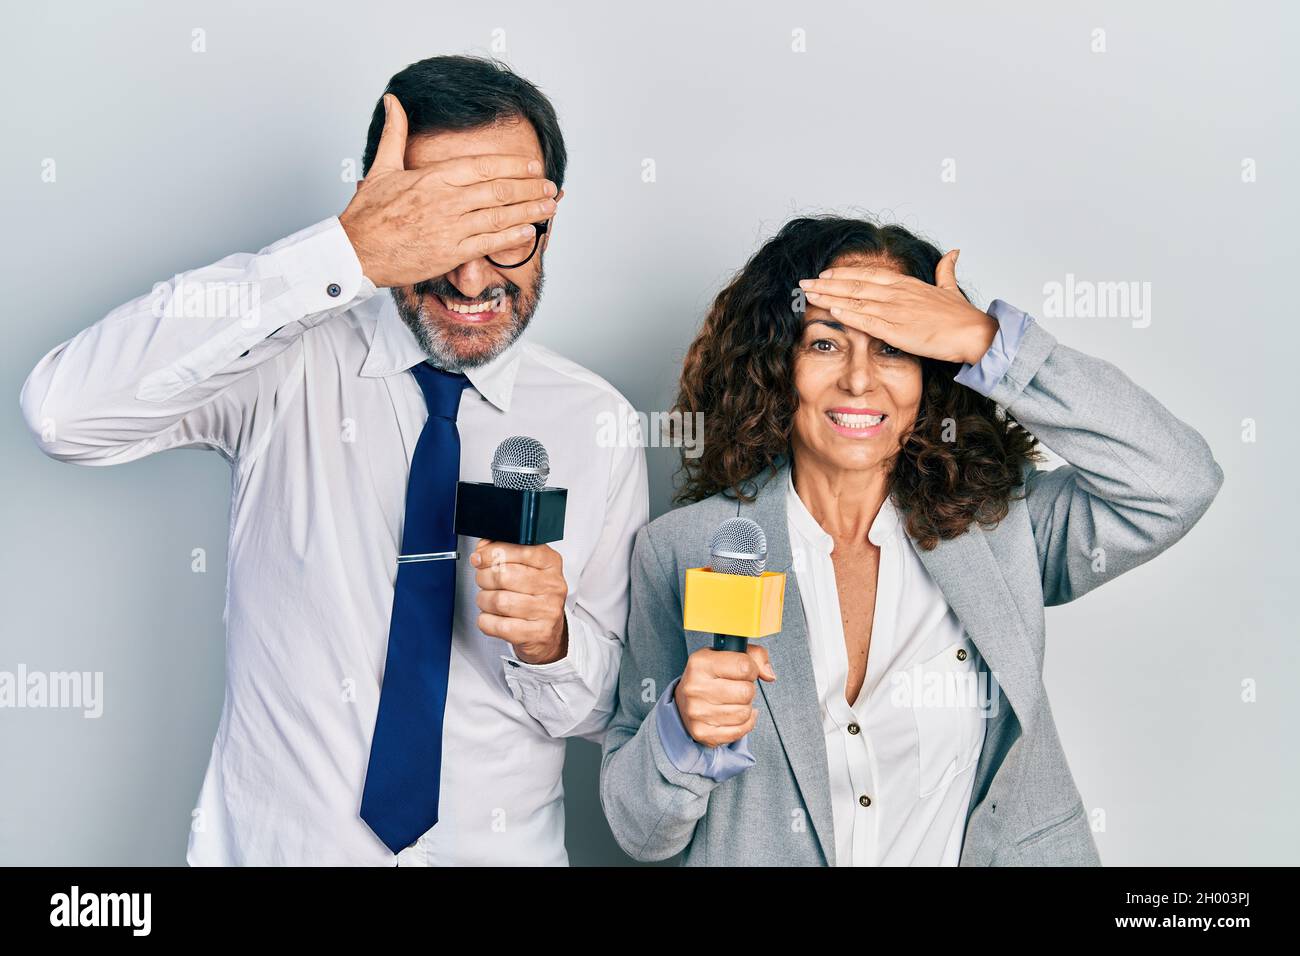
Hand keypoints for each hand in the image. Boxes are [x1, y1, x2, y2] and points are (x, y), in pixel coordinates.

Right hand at [339, 93, 557, 287]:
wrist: (354, 252)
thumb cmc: (367, 214)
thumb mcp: (382, 167)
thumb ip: (395, 133)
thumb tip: (392, 101)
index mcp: (433, 177)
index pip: (483, 166)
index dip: (513, 165)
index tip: (533, 165)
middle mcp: (445, 200)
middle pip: (499, 189)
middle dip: (530, 187)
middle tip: (551, 186)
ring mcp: (450, 227)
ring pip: (500, 216)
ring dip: (530, 211)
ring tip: (550, 207)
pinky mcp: (450, 253)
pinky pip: (489, 243)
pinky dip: (512, 237)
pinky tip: (530, 232)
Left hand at [471, 539, 567, 664]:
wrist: (546, 630)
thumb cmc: (533, 595)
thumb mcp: (526, 566)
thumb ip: (504, 552)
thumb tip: (481, 550)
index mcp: (550, 563)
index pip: (520, 549)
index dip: (491, 552)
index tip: (480, 558)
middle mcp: (552, 585)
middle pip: (504, 575)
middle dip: (484, 577)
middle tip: (483, 580)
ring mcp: (547, 611)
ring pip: (498, 601)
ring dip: (484, 600)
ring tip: (488, 600)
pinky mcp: (537, 633)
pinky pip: (498, 625)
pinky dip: (486, 621)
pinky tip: (492, 617)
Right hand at [674, 645, 775, 747]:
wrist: (684, 701)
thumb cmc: (711, 676)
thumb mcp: (728, 655)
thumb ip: (755, 656)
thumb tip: (769, 675)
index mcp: (701, 663)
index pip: (744, 666)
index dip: (752, 669)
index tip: (745, 671)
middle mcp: (695, 688)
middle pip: (746, 692)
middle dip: (748, 690)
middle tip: (737, 687)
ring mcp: (697, 712)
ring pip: (744, 713)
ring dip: (745, 707)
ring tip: (733, 701)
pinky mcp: (702, 733)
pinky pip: (740, 731)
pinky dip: (743, 723)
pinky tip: (734, 715)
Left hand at [797, 249, 997, 365]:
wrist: (974, 333)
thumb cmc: (962, 315)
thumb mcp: (951, 287)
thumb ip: (946, 269)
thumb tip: (953, 251)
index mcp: (907, 284)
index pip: (868, 275)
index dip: (844, 274)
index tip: (825, 273)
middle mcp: (897, 293)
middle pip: (854, 285)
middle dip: (826, 283)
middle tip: (804, 283)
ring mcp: (896, 311)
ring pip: (855, 300)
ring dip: (829, 296)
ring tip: (808, 294)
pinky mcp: (897, 330)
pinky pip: (867, 320)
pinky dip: (848, 314)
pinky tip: (831, 309)